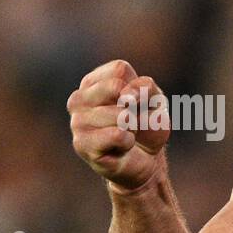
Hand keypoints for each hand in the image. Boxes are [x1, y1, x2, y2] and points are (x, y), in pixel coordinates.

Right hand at [67, 59, 170, 192]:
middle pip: (116, 88)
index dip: (138, 88)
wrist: (145, 162)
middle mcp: (78, 99)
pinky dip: (129, 142)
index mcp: (93, 82)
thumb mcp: (155, 100)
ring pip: (119, 114)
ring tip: (125, 135)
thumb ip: (146, 88)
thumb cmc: (146, 127)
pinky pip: (117, 135)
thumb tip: (127, 96)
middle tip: (131, 122)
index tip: (137, 104)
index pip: (120, 70)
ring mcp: (77, 122)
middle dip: (135, 107)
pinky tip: (120, 148)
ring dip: (133, 128)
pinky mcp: (82, 144)